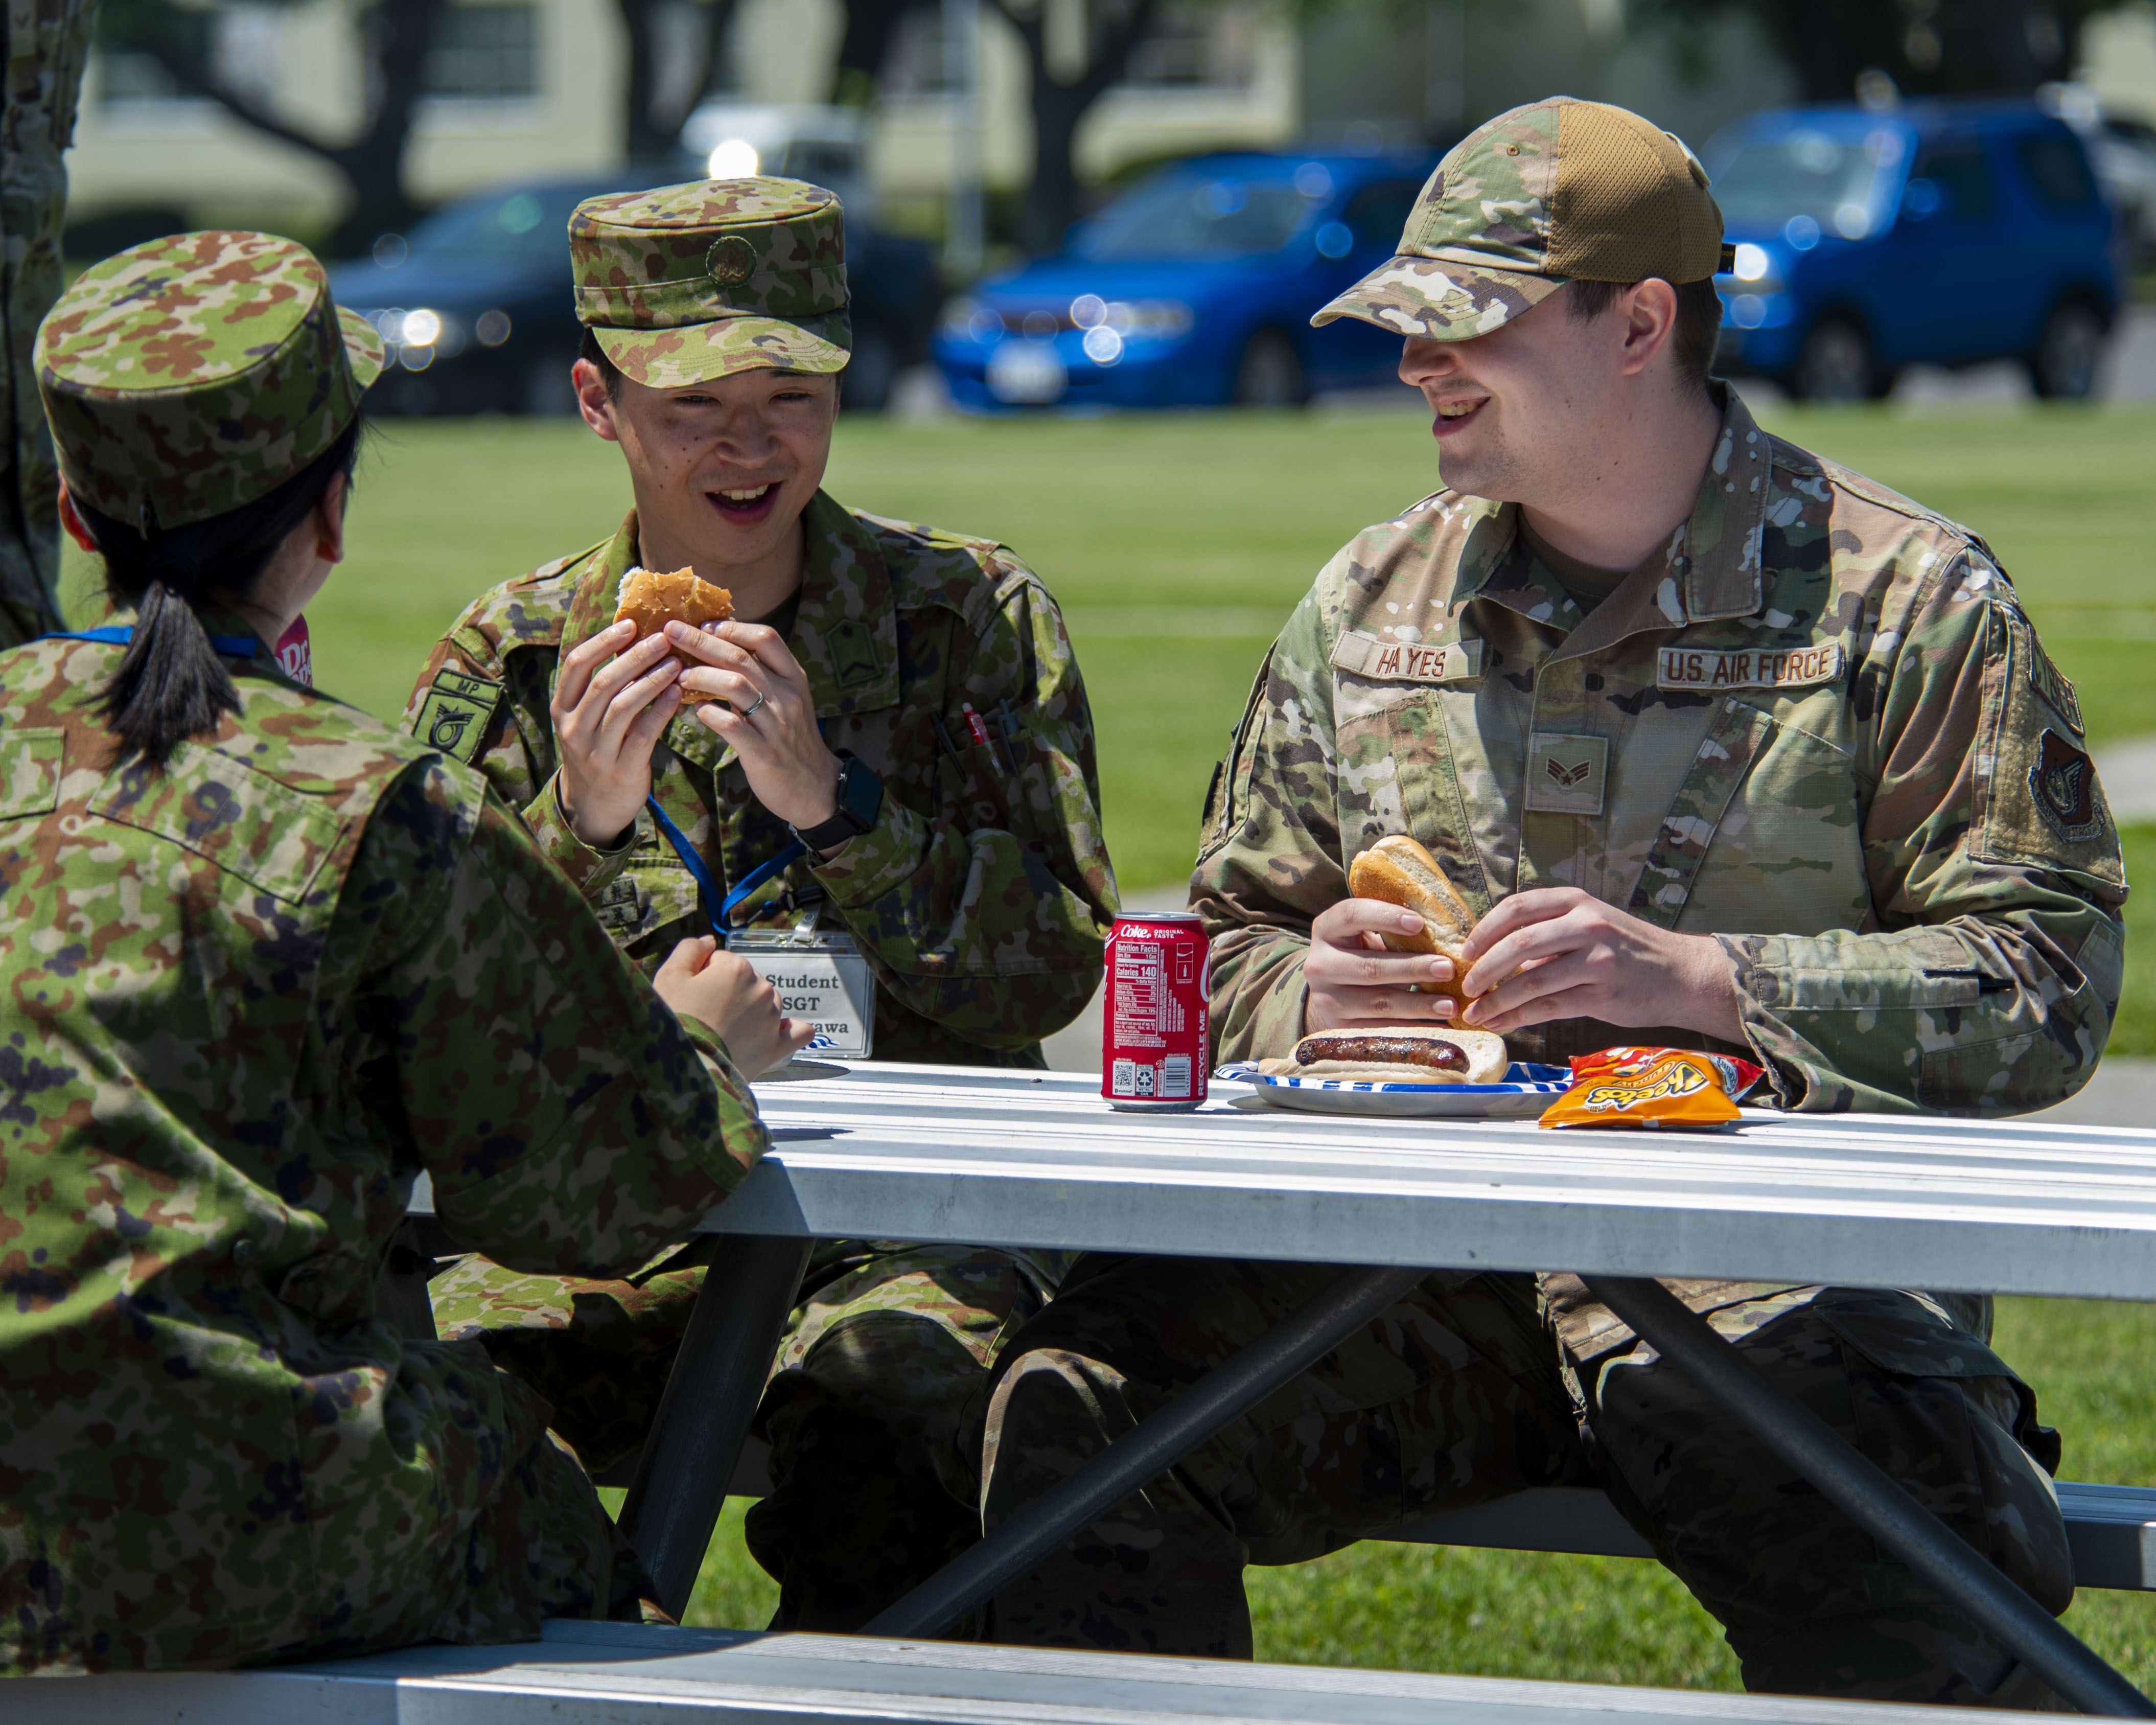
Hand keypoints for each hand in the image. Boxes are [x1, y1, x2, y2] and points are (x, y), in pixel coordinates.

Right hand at [551, 618, 681, 846]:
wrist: (594, 806)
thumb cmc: (598, 749)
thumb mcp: (587, 718)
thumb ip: (603, 686)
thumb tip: (633, 639)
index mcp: (562, 708)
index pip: (576, 665)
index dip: (602, 641)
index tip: (630, 623)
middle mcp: (573, 728)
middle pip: (603, 682)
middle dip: (634, 657)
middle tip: (663, 638)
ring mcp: (596, 751)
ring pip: (623, 706)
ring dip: (651, 680)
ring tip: (676, 662)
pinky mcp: (621, 770)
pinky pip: (643, 734)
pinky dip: (661, 710)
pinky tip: (677, 693)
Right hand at [653, 938, 814, 1075]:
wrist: (680, 1069)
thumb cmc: (673, 1021)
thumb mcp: (669, 976)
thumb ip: (690, 949)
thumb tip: (710, 940)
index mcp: (737, 969)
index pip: (721, 961)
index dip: (702, 976)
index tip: (690, 994)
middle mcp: (762, 989)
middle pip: (745, 981)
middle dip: (727, 993)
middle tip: (704, 1015)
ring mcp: (772, 1019)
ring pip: (768, 1003)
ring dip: (752, 1010)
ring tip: (725, 1029)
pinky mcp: (776, 1047)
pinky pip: (798, 1033)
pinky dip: (792, 1030)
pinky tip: (781, 1032)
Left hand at [672, 621, 846, 843]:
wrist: (815, 787)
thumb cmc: (791, 740)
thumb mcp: (786, 701)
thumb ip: (760, 677)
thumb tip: (719, 649)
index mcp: (793, 678)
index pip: (765, 638)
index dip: (731, 628)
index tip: (704, 626)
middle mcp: (787, 696)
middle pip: (741, 657)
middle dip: (701, 641)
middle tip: (671, 631)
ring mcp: (777, 725)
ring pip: (735, 685)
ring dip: (701, 676)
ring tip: (680, 676)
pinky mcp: (764, 753)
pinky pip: (732, 726)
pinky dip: (708, 713)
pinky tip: (695, 710)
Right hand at [1303, 898, 1459, 1031]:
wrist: (1332, 992)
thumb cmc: (1363, 953)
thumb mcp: (1367, 935)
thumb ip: (1393, 930)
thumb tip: (1444, 928)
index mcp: (1327, 929)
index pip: (1351, 915)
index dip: (1385, 916)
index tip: (1419, 923)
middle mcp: (1319, 965)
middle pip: (1369, 967)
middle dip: (1413, 968)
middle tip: (1448, 968)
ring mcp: (1326, 999)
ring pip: (1378, 1002)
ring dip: (1418, 1004)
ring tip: (1450, 1005)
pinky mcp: (1339, 1027)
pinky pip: (1380, 1030)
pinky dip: (1412, 1028)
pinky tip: (1438, 1027)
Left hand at [1456, 888, 1743, 1040]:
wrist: (1682, 975)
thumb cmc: (1627, 951)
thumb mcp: (1589, 925)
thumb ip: (1547, 934)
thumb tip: (1493, 954)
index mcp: (1577, 902)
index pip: (1518, 907)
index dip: (1485, 930)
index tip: (1466, 951)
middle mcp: (1587, 925)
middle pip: (1519, 942)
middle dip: (1485, 968)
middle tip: (1466, 986)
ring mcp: (1597, 960)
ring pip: (1532, 981)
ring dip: (1497, 1000)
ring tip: (1475, 1014)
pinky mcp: (1603, 994)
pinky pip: (1548, 1008)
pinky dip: (1518, 1018)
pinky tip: (1501, 1024)